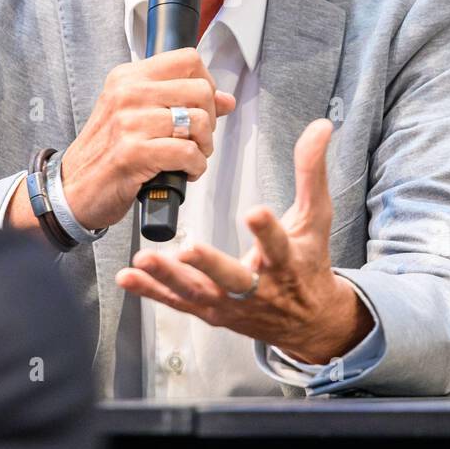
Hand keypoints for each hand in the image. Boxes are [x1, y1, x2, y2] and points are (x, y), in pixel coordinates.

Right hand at [50, 47, 235, 232]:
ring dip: (204, 146)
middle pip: (200, 90)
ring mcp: (129, 123)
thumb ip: (180, 101)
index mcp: (128, 77)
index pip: (188, 59)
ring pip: (198, 121)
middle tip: (197, 137)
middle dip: (210, 118)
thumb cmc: (106, 152)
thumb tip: (226, 100)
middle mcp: (127, 94)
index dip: (207, 83)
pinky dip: (196, 166)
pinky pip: (187, 152)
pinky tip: (185, 171)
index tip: (201, 105)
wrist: (73, 189)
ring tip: (191, 155)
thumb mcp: (136, 115)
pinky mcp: (133, 153)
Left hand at [116, 117, 372, 363]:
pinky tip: (128, 277)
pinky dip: (151, 291)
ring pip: (198, 292)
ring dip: (168, 278)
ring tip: (143, 260)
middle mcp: (257, 288)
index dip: (267, 230)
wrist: (307, 322)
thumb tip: (321, 126)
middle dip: (209, 265)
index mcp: (285, 262)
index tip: (254, 211)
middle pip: (232, 277)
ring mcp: (230, 304)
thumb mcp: (316, 218)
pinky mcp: (210, 312)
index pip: (278, 245)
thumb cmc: (308, 263)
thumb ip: (312, 172)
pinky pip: (178, 302)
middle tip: (187, 248)